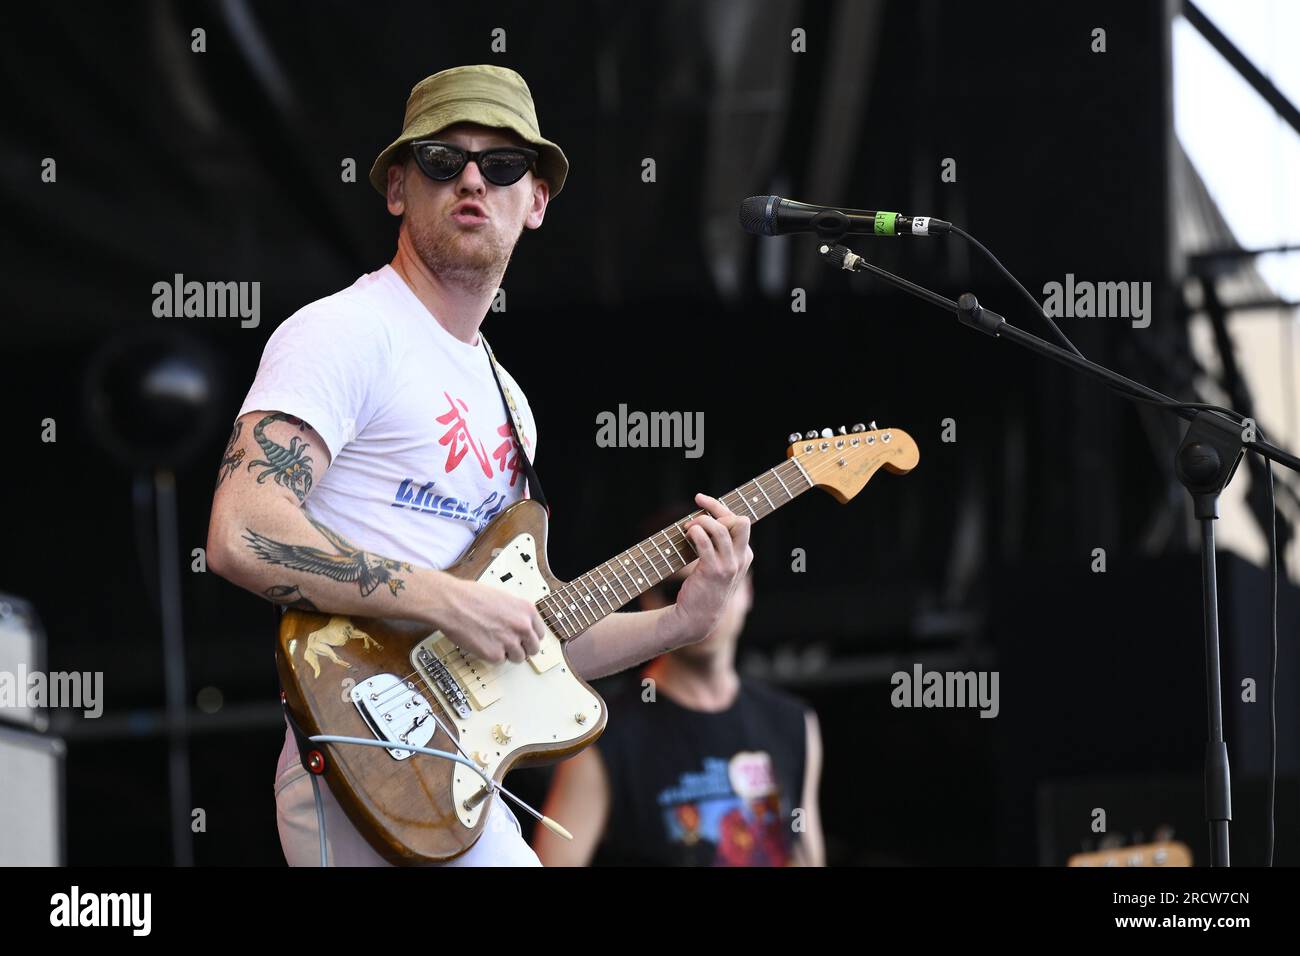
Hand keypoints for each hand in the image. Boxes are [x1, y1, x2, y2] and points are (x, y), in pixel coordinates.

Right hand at [436, 575, 545, 663]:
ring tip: (494, 642)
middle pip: (533, 648)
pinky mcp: (494, 655)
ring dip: (508, 654)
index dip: (530, 637)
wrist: (451, 603)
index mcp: (527, 610)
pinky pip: (500, 661)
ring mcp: (510, 642)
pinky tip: (483, 643)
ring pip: (519, 658)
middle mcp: (522, 626)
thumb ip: (516, 613)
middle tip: (510, 645)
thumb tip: (521, 626)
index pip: (540, 633)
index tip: (525, 639)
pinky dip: (492, 656)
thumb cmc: (471, 596)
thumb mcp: (503, 598)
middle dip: (522, 648)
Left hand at [670, 492, 752, 643]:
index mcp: (745, 555)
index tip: (700, 499)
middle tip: (697, 513)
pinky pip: (705, 542)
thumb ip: (718, 546)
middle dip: (717, 510)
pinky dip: (695, 532)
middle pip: (740, 521)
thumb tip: (703, 518)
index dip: (719, 507)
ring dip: (702, 521)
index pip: (739, 521)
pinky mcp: (713, 571)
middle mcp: (741, 559)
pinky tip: (687, 534)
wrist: (697, 618)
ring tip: (689, 527)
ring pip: (721, 528)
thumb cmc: (704, 589)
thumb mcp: (718, 566)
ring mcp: (729, 565)